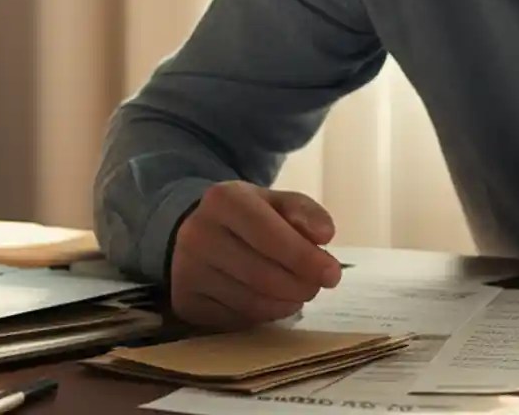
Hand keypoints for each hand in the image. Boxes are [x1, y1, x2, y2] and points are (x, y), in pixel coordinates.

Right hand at [170, 181, 343, 330]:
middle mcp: (197, 234)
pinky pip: (236, 319)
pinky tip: (271, 300)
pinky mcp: (185, 301)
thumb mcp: (276, 203)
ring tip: (297, 293)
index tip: (333, 273)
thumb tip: (324, 235)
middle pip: (263, 275)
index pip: (271, 236)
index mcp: (223, 200)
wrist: (198, 231)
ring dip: (286, 304)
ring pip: (251, 303)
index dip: (305, 258)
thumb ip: (304, 212)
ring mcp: (186, 271)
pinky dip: (263, 315)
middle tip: (318, 286)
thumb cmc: (249, 217)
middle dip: (301, 286)